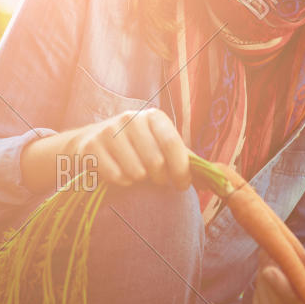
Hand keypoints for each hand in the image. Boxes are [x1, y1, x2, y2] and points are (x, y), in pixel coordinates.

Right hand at [69, 107, 190, 189]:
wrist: (91, 144)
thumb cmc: (136, 149)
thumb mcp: (160, 148)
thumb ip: (186, 161)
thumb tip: (213, 181)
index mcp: (154, 117)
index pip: (172, 144)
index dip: (180, 170)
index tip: (181, 186)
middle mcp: (131, 119)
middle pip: (155, 162)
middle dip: (158, 178)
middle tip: (153, 179)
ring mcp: (109, 131)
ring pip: (135, 172)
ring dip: (137, 180)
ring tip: (134, 173)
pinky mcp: (91, 146)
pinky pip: (116, 176)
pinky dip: (120, 182)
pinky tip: (118, 174)